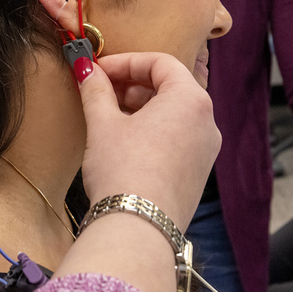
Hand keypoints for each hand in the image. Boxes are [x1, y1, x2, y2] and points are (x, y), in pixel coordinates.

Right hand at [74, 52, 219, 231]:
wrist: (138, 229)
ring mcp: (206, 149)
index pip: (160, 63)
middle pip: (170, 86)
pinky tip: (124, 141)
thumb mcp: (103, 124)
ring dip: (141, 107)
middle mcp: (207, 121)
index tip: (98, 70)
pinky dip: (153, 129)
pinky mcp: (198, 172)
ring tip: (107, 116)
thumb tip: (85, 68)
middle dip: (132, 84)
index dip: (125, 62)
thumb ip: (96, 90)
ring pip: (174, 113)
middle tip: (100, 90)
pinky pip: (178, 137)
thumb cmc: (123, 172)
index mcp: (191, 100)